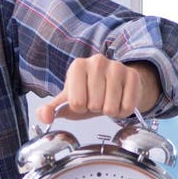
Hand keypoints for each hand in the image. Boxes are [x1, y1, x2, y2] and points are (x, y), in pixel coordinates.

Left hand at [35, 55, 160, 124]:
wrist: (115, 87)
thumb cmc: (87, 94)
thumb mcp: (66, 102)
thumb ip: (50, 110)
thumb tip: (44, 116)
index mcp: (77, 66)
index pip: (76, 102)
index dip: (79, 107)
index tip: (82, 100)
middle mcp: (97, 61)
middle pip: (94, 105)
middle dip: (94, 108)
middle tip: (96, 100)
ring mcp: (117, 67)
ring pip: (110, 107)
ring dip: (108, 110)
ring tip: (107, 100)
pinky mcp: (133, 76)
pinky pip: (127, 107)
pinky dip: (122, 111)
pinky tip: (119, 100)